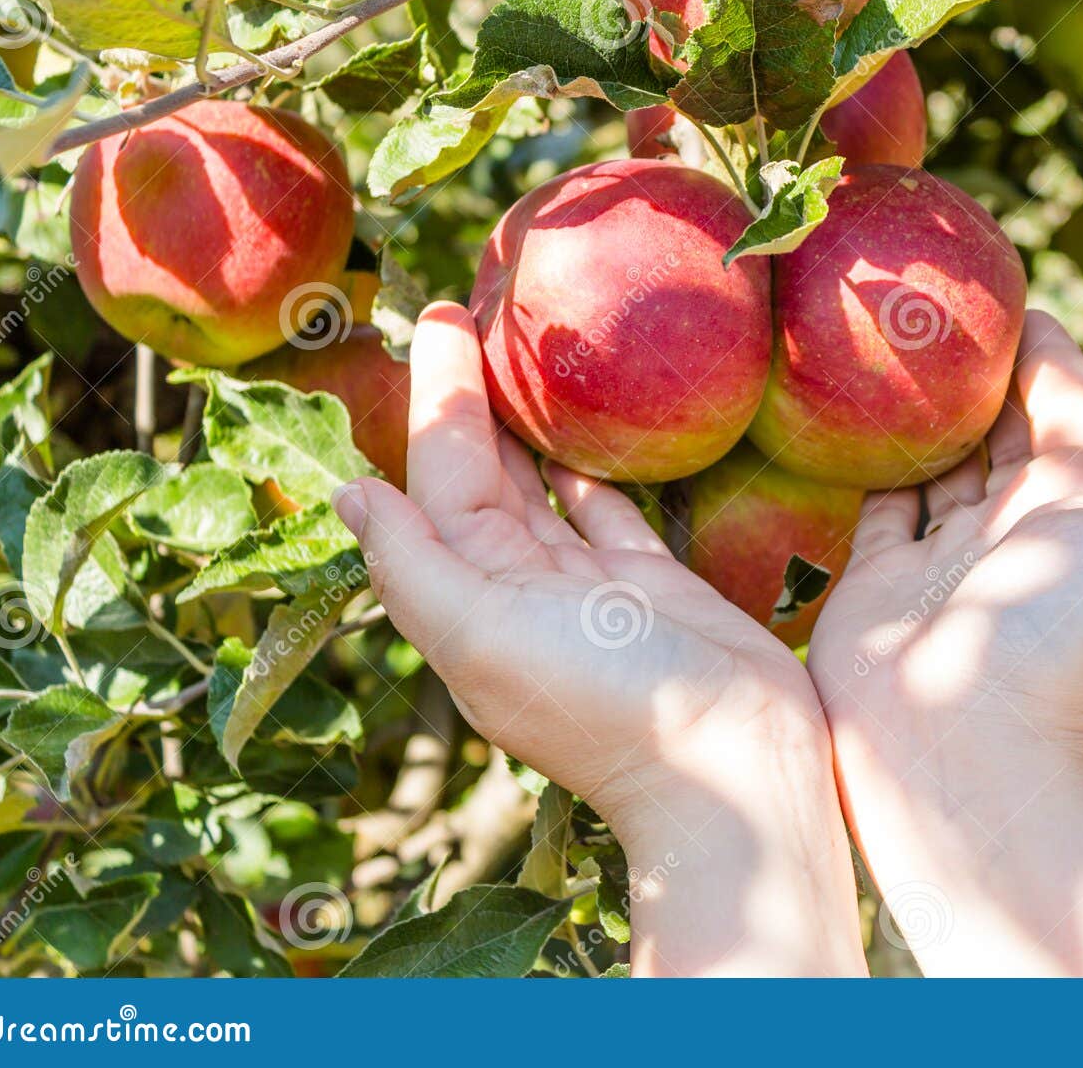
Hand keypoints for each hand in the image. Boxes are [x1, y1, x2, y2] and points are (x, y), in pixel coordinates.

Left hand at [332, 303, 864, 975]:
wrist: (734, 769)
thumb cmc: (608, 704)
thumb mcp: (485, 637)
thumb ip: (413, 565)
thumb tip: (348, 493)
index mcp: (471, 598)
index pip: (439, 480)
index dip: (436, 402)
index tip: (437, 321)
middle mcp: (520, 591)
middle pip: (483, 478)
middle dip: (470, 402)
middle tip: (471, 313)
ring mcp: (588, 590)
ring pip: (542, 491)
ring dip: (525, 431)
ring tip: (521, 357)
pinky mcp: (652, 586)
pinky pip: (608, 514)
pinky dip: (590, 473)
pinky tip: (584, 433)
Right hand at [807, 310, 1082, 975]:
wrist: (957, 753)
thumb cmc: (1057, 643)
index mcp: (1079, 521)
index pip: (1069, 416)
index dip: (1051, 357)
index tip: (1016, 297)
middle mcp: (1014, 534)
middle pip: (1004, 434)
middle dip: (985, 373)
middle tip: (945, 307)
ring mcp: (944, 558)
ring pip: (940, 464)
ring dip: (927, 411)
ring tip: (895, 343)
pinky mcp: (878, 580)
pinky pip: (876, 503)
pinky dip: (870, 461)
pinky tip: (852, 412)